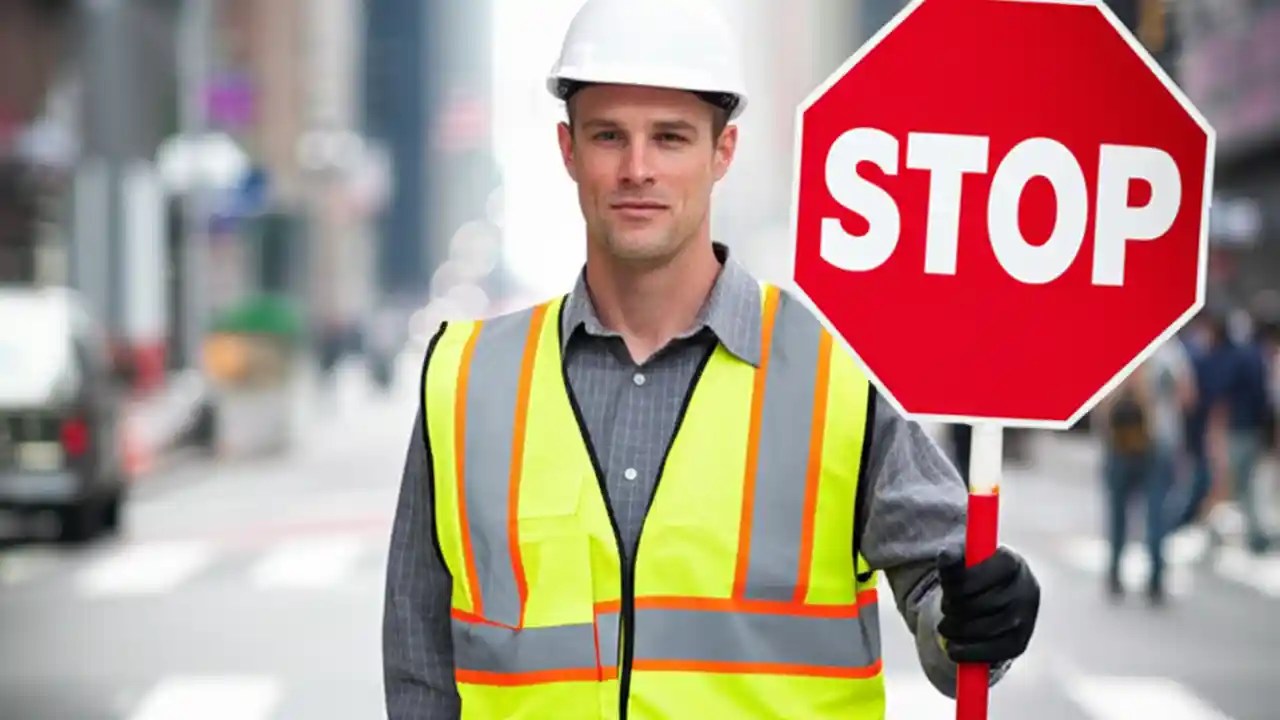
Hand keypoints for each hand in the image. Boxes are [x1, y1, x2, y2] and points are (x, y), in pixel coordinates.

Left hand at [936, 545, 1039, 664]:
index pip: (987, 572)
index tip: (946, 587)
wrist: (992, 596)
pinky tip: (953, 649)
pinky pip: (994, 653)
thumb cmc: (972, 575)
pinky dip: (969, 653)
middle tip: (944, 609)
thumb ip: (951, 558)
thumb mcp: (959, 561)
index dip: (962, 583)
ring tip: (945, 627)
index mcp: (1011, 562)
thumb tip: (945, 556)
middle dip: (957, 608)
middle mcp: (1026, 589)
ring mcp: (1027, 618)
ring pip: (988, 629)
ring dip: (959, 630)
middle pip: (986, 603)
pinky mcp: (1020, 643)